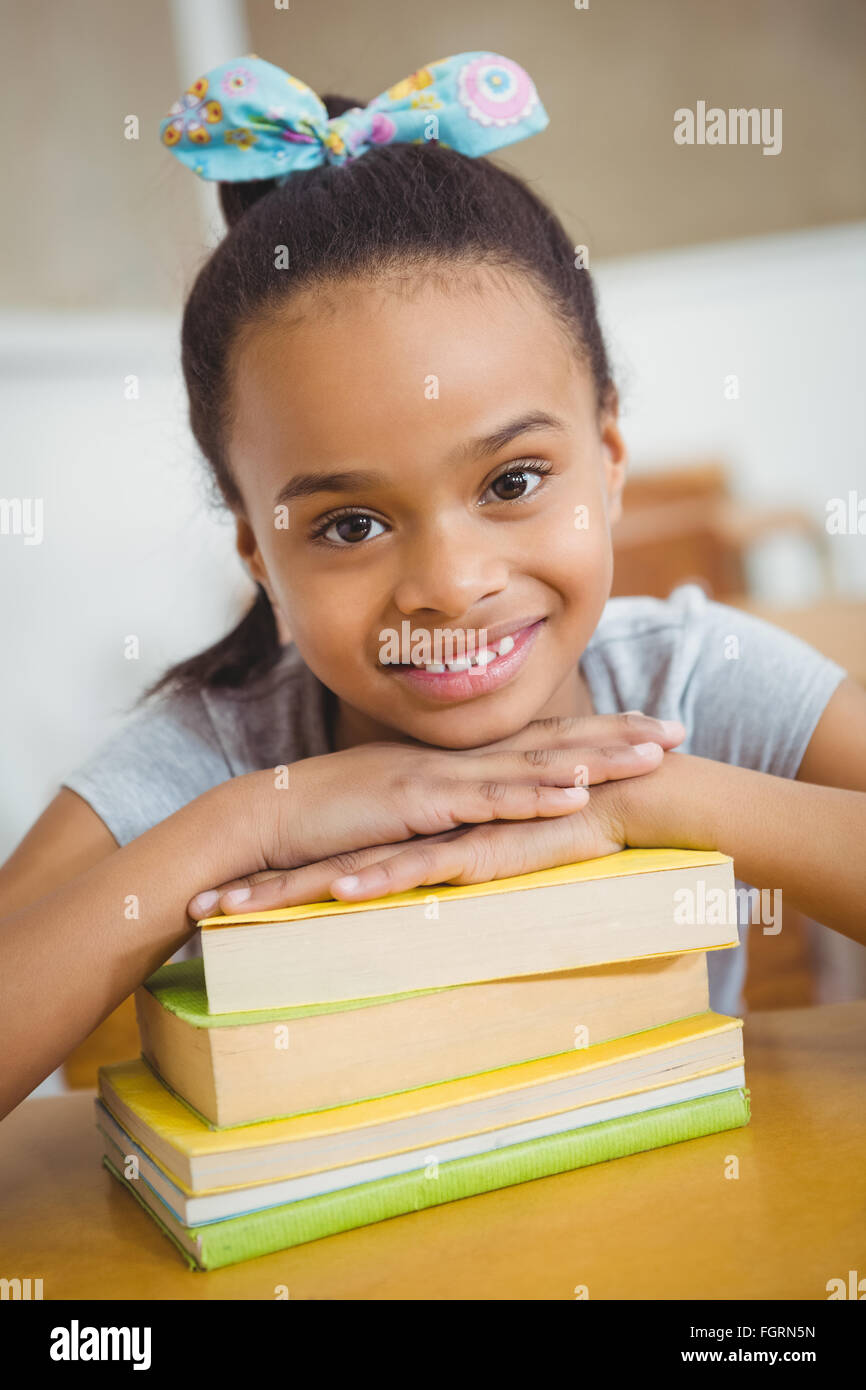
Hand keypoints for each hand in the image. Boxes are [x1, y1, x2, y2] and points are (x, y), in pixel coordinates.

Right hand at [187, 712, 682, 915]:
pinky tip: (576, 793)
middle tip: (678, 731)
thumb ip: (445, 819)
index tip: (650, 732)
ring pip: (532, 764)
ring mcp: (441, 776)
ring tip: (651, 755)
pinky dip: (533, 795)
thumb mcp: (402, 818)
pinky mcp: (418, 803)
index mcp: (459, 763)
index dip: (599, 736)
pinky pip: (485, 799)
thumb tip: (480, 835)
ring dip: (594, 759)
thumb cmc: (329, 821)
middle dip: (619, 736)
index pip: (542, 743)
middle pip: (553, 742)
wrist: (267, 816)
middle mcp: (458, 760)